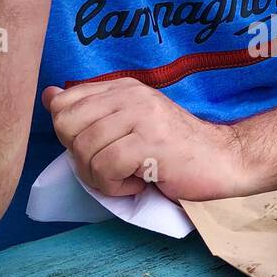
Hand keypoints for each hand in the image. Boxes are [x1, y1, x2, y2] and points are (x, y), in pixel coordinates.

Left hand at [42, 79, 248, 201]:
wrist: (226, 160)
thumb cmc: (177, 150)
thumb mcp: (131, 123)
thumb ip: (93, 110)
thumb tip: (49, 96)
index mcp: (122, 88)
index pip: (64, 104)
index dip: (71, 136)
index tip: (100, 149)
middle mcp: (130, 95)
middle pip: (66, 127)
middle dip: (81, 159)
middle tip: (111, 169)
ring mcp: (141, 116)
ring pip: (84, 150)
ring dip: (101, 178)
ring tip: (130, 178)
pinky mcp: (150, 142)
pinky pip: (105, 168)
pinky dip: (117, 187)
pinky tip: (140, 183)